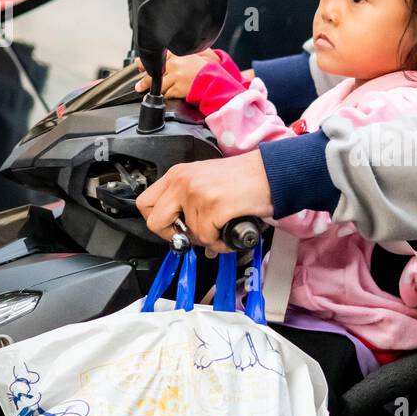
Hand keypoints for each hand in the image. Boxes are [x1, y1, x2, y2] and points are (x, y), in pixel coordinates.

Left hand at [134, 49, 218, 98]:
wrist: (214, 81)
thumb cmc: (204, 70)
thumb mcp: (190, 57)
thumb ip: (175, 58)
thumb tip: (156, 63)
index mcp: (177, 55)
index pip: (157, 58)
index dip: (144, 64)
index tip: (139, 66)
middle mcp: (175, 64)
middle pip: (154, 73)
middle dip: (144, 81)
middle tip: (139, 86)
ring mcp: (176, 76)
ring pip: (158, 85)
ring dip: (155, 90)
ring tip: (151, 92)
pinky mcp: (178, 88)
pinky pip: (166, 94)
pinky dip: (167, 95)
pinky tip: (169, 94)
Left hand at [136, 151, 272, 251]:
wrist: (270, 173)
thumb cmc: (243, 178)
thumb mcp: (204, 180)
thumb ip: (186, 201)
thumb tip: (180, 232)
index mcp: (177, 174)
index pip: (145, 203)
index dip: (157, 221)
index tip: (175, 226)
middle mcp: (182, 182)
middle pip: (155, 222)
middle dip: (174, 235)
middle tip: (192, 234)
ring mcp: (197, 193)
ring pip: (189, 234)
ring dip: (207, 238)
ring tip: (222, 228)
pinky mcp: (213, 206)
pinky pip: (208, 238)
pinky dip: (220, 242)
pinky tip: (229, 232)